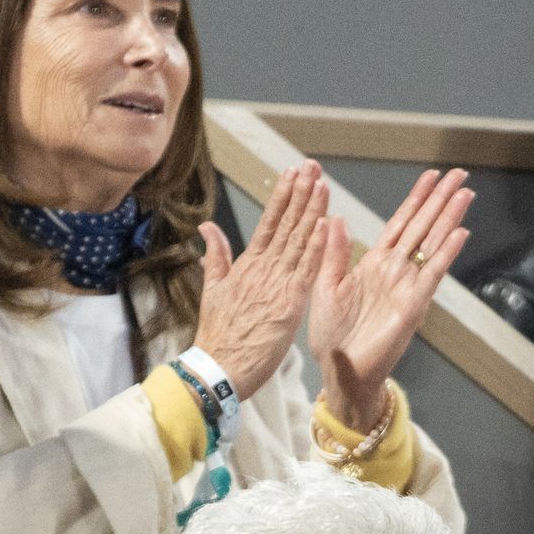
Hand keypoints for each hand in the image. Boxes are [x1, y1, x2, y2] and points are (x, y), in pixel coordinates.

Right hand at [193, 161, 328, 402]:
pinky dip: (316, 246)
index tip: (293, 174)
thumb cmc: (218, 336)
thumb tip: (207, 228)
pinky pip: (307, 270)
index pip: (268, 222)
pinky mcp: (289, 303)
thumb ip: (215, 256)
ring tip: (322, 183)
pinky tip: (325, 223)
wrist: (218, 367)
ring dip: (312, 211)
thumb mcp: (213, 289)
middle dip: (300, 193)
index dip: (282, 196)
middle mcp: (262, 268)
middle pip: (286, 224)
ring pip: (298, 240)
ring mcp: (276, 284)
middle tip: (313, 166)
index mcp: (246, 265)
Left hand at [309, 169, 472, 430]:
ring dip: (449, 218)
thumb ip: (334, 253)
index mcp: (374, 264)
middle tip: (460, 174)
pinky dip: (446, 253)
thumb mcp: (325, 287)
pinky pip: (432, 274)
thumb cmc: (332, 335)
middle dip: (440, 200)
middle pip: (423, 227)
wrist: (341, 371)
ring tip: (465, 194)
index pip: (400, 224)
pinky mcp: (412, 305)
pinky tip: (460, 233)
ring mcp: (406, 286)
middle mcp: (395, 270)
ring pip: (432, 244)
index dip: (415, 200)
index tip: (430, 177)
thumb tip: (334, 218)